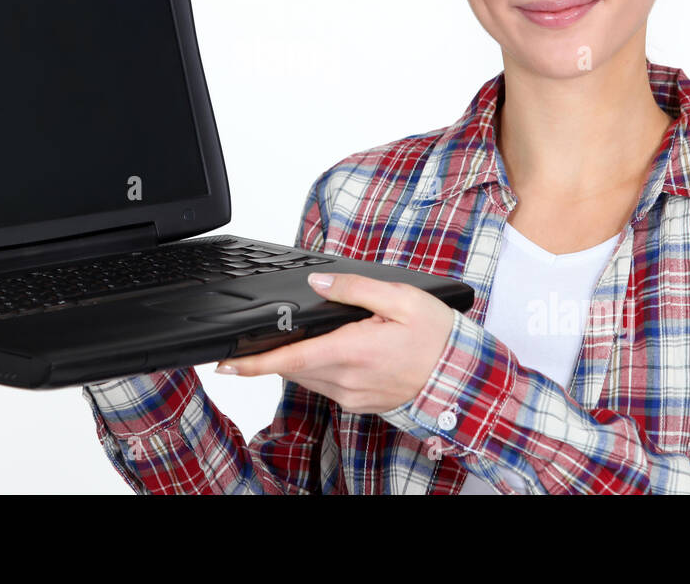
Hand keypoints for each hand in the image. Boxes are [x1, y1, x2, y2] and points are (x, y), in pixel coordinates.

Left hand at [214, 272, 455, 414]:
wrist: (464, 377)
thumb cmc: (438, 337)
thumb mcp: (401, 298)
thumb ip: (355, 289)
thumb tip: (317, 285)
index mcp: (353, 352)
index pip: (290, 359)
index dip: (253, 363)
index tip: (225, 363)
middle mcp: (347, 380)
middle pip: (292, 368)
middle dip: (270, 355)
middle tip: (252, 340)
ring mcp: (352, 396)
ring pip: (307, 378)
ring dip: (294, 360)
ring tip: (290, 340)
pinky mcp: (359, 403)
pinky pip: (325, 386)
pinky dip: (316, 369)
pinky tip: (324, 352)